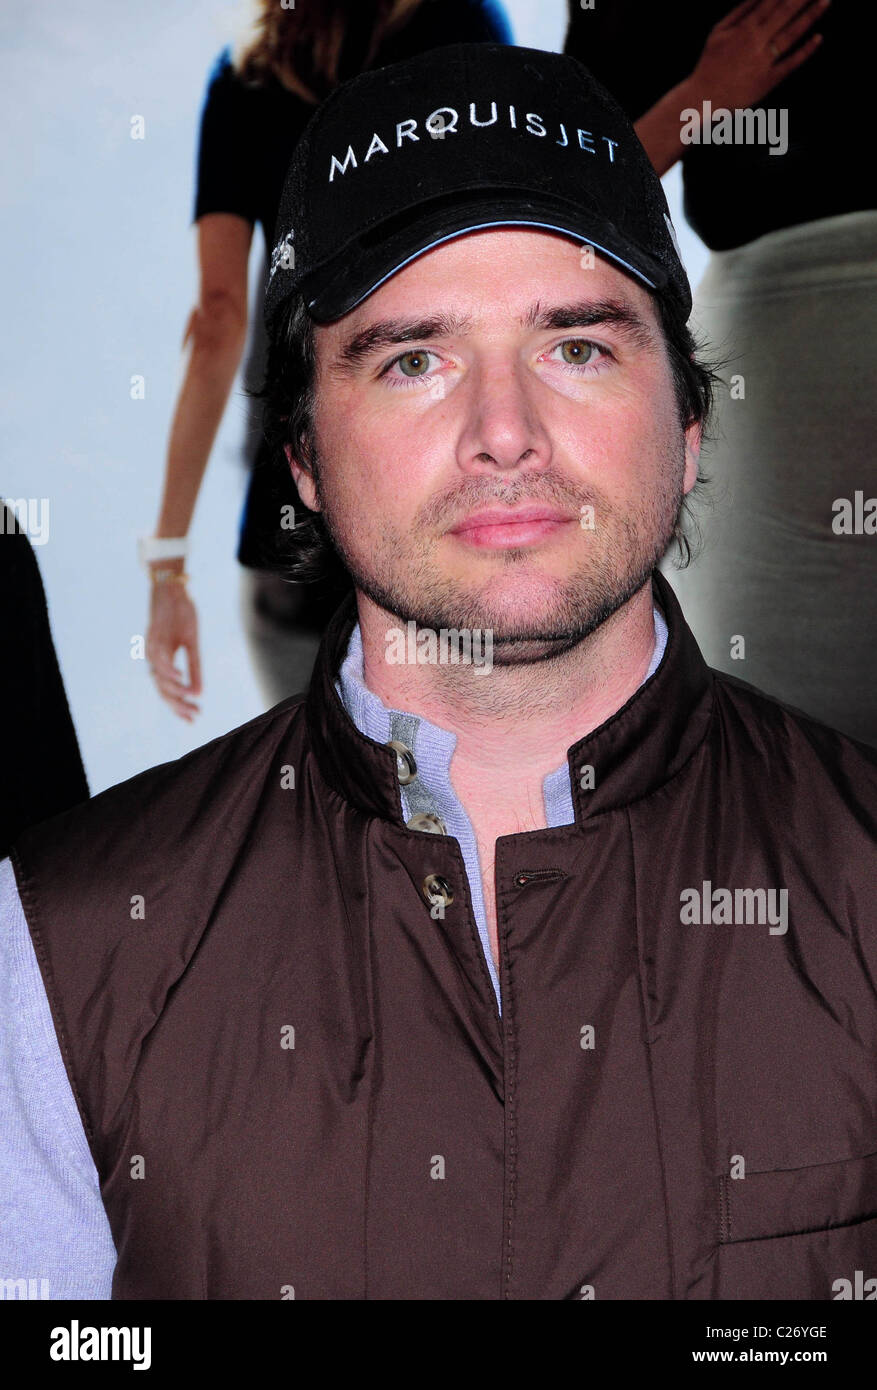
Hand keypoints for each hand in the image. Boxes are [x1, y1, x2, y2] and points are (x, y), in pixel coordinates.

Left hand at [145, 572, 201, 721]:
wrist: (172, 588)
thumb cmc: (182, 614)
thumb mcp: (193, 644)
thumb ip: (194, 668)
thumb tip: (198, 693)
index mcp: (163, 662)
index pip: (169, 691)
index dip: (179, 706)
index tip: (193, 720)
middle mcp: (155, 659)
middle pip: (163, 690)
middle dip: (178, 704)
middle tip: (194, 715)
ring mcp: (152, 648)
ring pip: (160, 678)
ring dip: (175, 690)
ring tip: (191, 700)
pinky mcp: (154, 636)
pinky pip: (160, 658)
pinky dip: (169, 669)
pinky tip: (180, 677)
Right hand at [690, 0, 827, 109]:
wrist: (702, 98)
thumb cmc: (710, 63)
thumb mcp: (719, 31)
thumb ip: (740, 11)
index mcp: (743, 27)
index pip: (770, 0)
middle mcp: (755, 42)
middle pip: (784, 12)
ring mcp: (763, 61)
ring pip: (791, 34)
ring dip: (810, 16)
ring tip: (826, 1)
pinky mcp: (768, 80)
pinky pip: (790, 64)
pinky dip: (805, 51)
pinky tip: (819, 38)